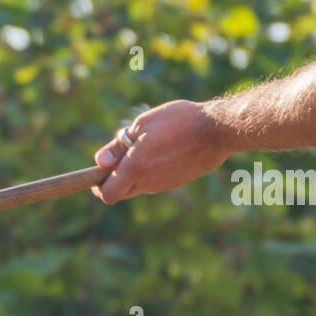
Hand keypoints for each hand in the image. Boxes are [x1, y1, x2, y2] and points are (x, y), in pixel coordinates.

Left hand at [92, 100, 232, 204]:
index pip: (108, 194)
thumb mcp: (142, 125)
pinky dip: (150, 172)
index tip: (98, 175)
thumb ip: (118, 146)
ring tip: (144, 148)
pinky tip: (161, 152)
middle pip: (121, 193)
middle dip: (114, 180)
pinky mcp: (177, 182)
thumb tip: (98, 162)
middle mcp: (148, 182)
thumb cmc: (178, 121)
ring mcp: (164, 185)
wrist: (217, 130)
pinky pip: (155, 183)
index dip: (98, 187)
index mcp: (135, 168)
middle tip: (119, 158)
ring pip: (139, 187)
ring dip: (134, 174)